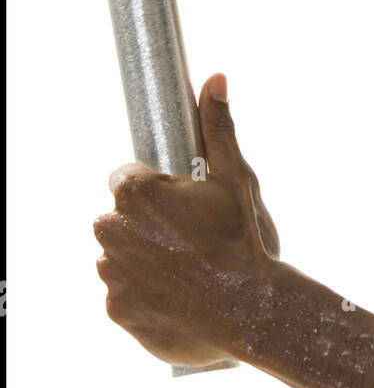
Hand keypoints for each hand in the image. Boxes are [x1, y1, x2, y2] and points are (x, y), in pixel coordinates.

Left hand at [93, 72, 281, 367]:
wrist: (251, 308)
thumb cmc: (243, 239)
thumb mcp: (235, 179)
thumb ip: (218, 128)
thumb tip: (215, 79)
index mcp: (135, 192)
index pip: (128, 180)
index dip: (158, 192)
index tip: (184, 207)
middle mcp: (111, 229)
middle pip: (121, 218)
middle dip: (148, 226)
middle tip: (191, 239)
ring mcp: (110, 272)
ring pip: (121, 256)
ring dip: (144, 260)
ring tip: (187, 270)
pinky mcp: (115, 308)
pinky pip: (124, 294)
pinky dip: (145, 294)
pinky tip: (178, 295)